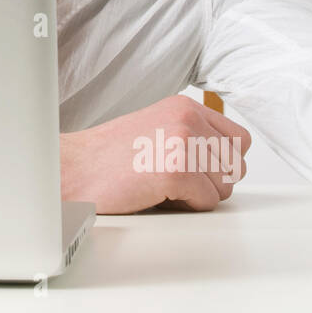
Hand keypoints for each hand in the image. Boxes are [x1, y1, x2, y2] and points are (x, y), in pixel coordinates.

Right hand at [60, 94, 251, 213]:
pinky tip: (158, 194)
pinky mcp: (176, 171)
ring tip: (163, 186)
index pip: (240, 140)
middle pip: (236, 165)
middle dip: (212, 181)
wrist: (71, 170)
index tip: (195, 168)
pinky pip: (207, 202)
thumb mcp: (157, 130)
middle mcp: (187, 118)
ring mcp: (183, 143)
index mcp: (184, 106)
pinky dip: (186, 206)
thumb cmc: (107, 158)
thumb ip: (193, 136)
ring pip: (225, 186)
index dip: (220, 162)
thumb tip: (228, 162)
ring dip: (199, 195)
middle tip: (176, 181)